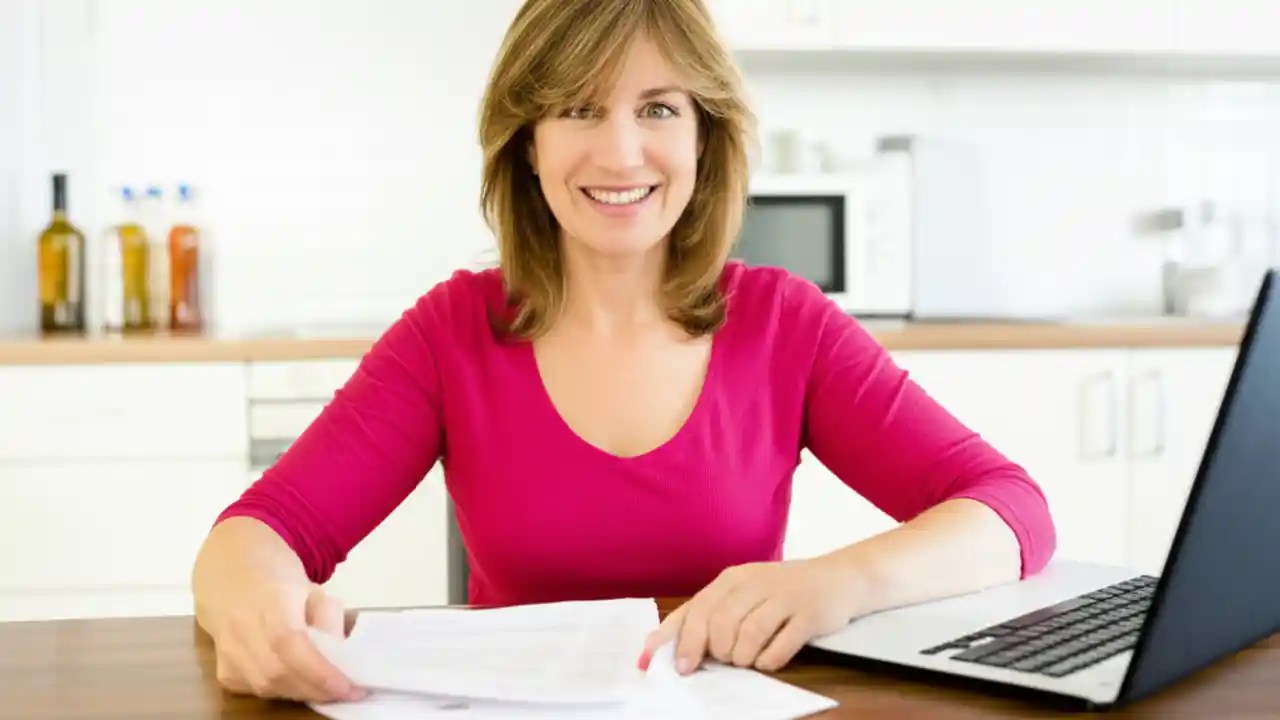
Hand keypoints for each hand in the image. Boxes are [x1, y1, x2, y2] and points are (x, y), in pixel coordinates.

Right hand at [209, 580, 364, 703]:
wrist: (229, 571)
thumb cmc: (277, 576)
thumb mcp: (313, 589)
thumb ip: (329, 620)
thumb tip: (339, 659)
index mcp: (269, 600)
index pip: (290, 643)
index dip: (318, 671)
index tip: (348, 687)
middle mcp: (241, 627)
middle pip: (276, 672)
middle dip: (315, 689)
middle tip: (343, 691)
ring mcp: (227, 650)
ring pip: (264, 686)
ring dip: (299, 692)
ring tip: (322, 688)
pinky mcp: (222, 667)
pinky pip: (253, 689)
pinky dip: (279, 691)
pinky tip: (294, 682)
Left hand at [638, 556, 861, 674]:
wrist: (839, 578)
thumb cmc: (780, 592)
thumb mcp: (743, 594)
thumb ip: (707, 616)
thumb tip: (660, 647)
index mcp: (733, 578)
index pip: (698, 608)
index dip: (684, 640)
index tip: (678, 668)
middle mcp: (756, 582)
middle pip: (721, 621)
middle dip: (716, 650)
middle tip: (723, 661)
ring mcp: (785, 596)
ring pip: (749, 633)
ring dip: (742, 656)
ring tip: (745, 660)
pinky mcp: (810, 613)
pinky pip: (782, 644)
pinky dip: (769, 660)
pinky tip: (767, 661)